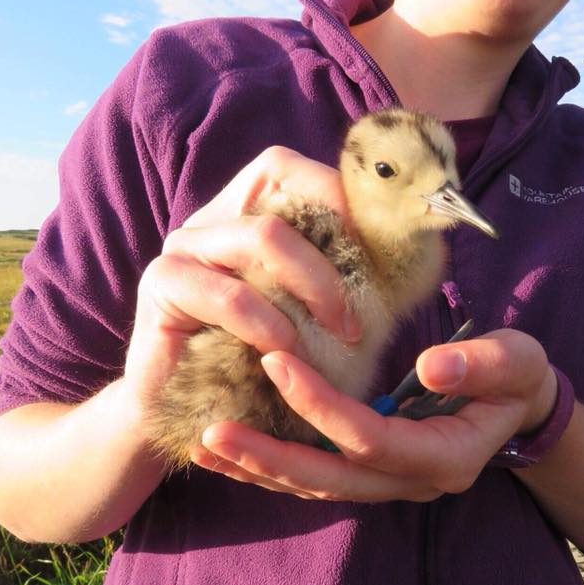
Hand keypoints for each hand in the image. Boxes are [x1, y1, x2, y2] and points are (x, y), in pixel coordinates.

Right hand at [121, 146, 361, 411]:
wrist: (205, 417)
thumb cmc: (271, 365)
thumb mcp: (321, 317)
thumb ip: (359, 282)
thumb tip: (422, 252)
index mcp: (245, 217)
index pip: (285, 167)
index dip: (333, 191)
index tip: (376, 242)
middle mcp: (212, 224)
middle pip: (281, 200)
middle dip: (337, 257)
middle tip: (360, 317)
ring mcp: (183, 251)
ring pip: (260, 238)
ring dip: (314, 288)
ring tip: (338, 336)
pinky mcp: (161, 289)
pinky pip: (228, 293)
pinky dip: (268, 323)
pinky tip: (284, 352)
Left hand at [193, 329, 557, 500]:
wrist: (517, 405)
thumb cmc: (516, 376)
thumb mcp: (517, 361)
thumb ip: (482, 365)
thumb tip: (430, 369)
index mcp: (446, 456)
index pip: (370, 438)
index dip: (320, 404)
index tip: (276, 359)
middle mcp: (412, 482)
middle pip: (330, 478)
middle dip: (269, 456)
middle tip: (211, 430)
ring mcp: (391, 484)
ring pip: (316, 487)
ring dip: (259, 468)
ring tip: (204, 445)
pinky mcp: (373, 474)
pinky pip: (316, 477)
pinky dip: (271, 466)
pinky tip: (229, 451)